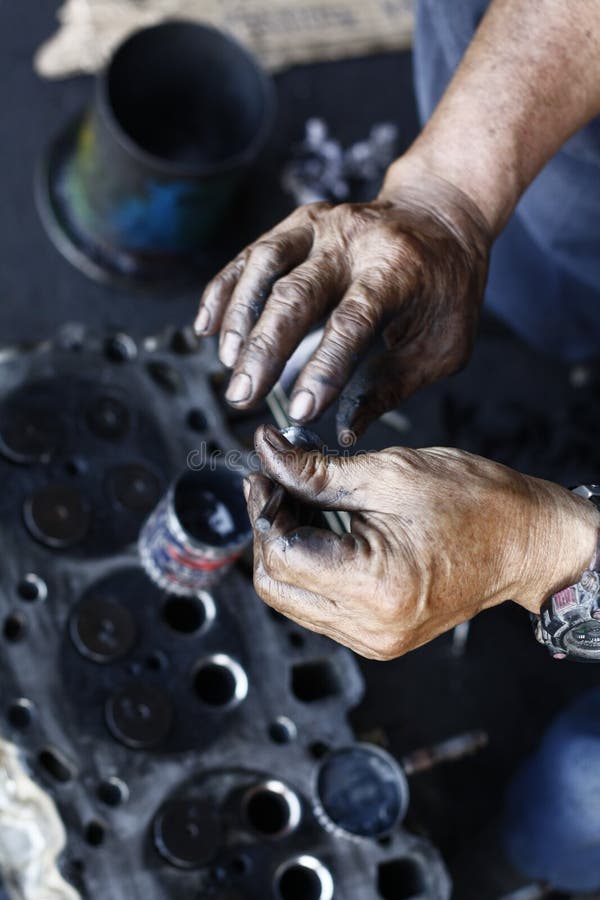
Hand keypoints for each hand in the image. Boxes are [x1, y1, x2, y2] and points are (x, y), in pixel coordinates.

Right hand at [195, 168, 491, 438]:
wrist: (441, 215)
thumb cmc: (446, 289)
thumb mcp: (443, 345)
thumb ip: (393, 387)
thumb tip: (345, 430)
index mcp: (397, 270)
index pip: (352, 321)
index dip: (322, 367)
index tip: (301, 411)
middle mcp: (354, 241)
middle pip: (296, 293)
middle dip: (264, 351)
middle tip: (243, 397)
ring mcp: (321, 225)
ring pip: (264, 266)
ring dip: (238, 319)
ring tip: (228, 364)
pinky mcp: (297, 224)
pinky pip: (250, 255)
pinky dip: (224, 290)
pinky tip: (207, 328)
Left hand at [244, 426, 599, 659]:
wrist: (526, 541)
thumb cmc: (475, 503)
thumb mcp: (389, 474)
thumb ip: (316, 471)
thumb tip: (267, 453)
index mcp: (375, 586)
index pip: (281, 555)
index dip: (262, 509)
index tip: (265, 474)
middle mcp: (371, 626)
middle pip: (276, 585)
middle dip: (266, 530)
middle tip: (276, 485)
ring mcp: (374, 639)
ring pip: (291, 600)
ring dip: (284, 549)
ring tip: (300, 504)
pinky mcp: (378, 637)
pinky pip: (318, 608)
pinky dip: (309, 568)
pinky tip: (321, 532)